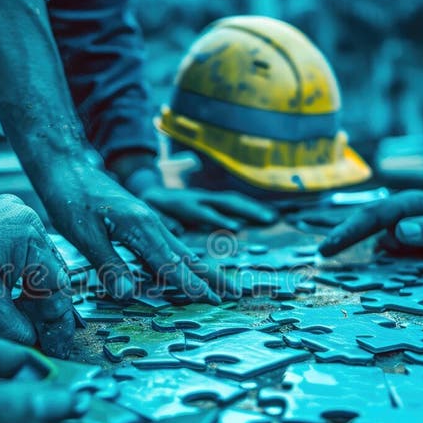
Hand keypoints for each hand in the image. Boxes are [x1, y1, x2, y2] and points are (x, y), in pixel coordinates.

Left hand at [0, 194, 72, 357]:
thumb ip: (28, 331)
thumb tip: (44, 342)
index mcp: (21, 226)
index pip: (58, 282)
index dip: (59, 321)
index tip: (58, 344)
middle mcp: (13, 215)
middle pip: (46, 273)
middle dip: (43, 311)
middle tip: (44, 342)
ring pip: (30, 271)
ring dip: (28, 302)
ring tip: (24, 332)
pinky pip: (12, 264)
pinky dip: (12, 290)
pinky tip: (8, 313)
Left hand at [39, 167, 238, 301]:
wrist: (67, 166)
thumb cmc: (71, 197)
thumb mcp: (83, 234)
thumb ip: (108, 264)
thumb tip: (129, 294)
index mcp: (141, 227)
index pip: (170, 264)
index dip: (191, 285)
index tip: (212, 301)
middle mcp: (151, 223)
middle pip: (186, 256)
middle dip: (212, 276)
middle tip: (236, 293)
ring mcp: (148, 221)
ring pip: (179, 250)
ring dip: (202, 269)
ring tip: (221, 283)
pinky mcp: (140, 221)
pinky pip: (167, 246)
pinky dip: (181, 261)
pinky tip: (184, 269)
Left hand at [139, 187, 277, 231]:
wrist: (149, 192)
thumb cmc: (149, 210)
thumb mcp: (149, 215)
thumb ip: (162, 222)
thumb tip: (178, 230)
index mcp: (183, 204)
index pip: (204, 213)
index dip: (220, 219)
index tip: (238, 228)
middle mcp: (198, 198)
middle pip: (226, 202)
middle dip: (248, 210)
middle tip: (268, 220)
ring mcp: (205, 198)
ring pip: (232, 200)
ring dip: (253, 207)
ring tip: (272, 218)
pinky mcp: (209, 201)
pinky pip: (232, 202)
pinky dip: (249, 207)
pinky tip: (265, 216)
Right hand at [318, 190, 422, 260]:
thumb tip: (399, 230)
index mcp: (412, 204)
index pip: (374, 216)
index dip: (349, 231)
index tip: (328, 248)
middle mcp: (402, 209)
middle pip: (364, 221)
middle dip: (341, 237)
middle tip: (320, 256)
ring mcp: (401, 221)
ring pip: (373, 235)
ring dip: (357, 246)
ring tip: (337, 261)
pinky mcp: (403, 233)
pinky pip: (384, 244)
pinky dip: (374, 255)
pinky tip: (369, 268)